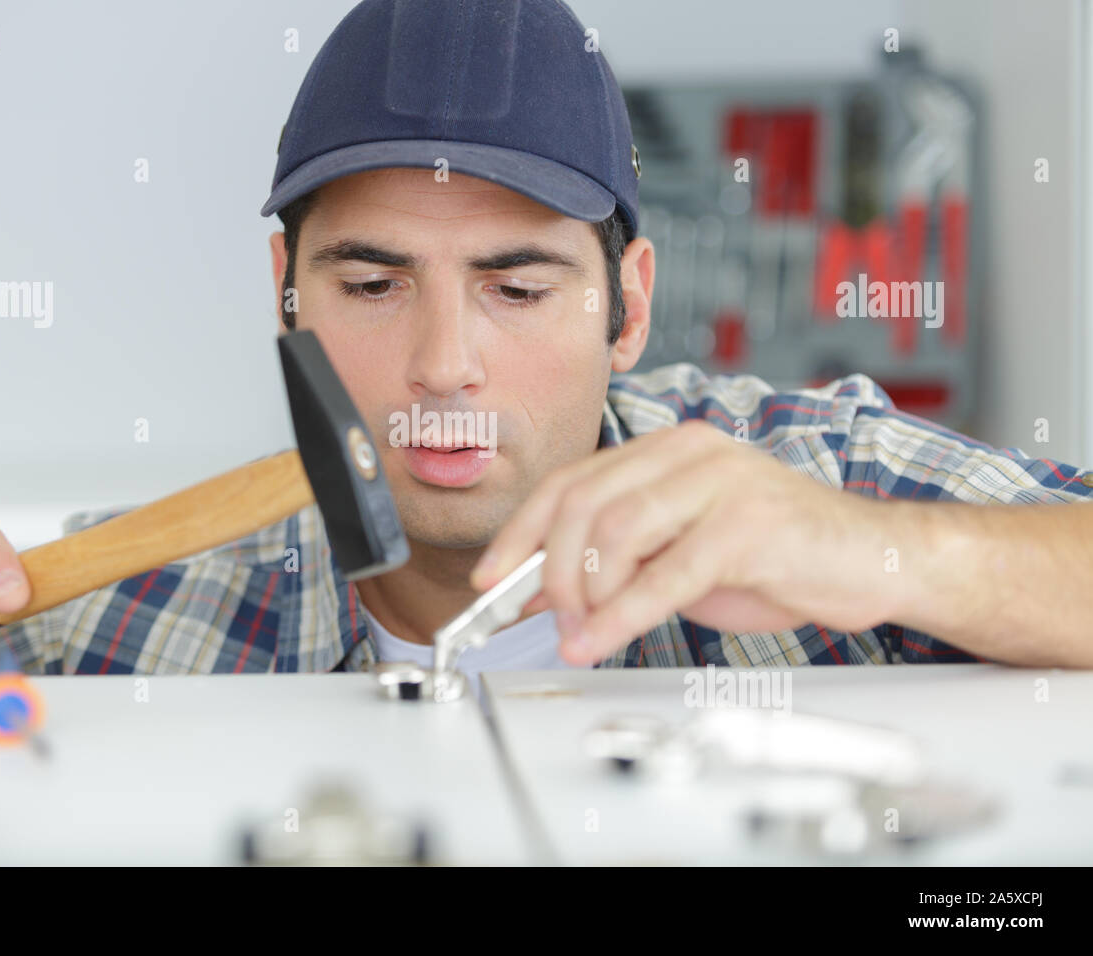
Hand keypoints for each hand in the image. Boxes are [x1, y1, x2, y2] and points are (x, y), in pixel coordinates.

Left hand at [470, 420, 896, 663]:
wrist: (871, 558)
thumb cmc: (776, 555)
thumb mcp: (677, 555)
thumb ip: (614, 563)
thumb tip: (538, 590)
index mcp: (666, 450)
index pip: (569, 482)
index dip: (519, 532)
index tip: (489, 578)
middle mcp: (688, 453)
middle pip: (581, 505)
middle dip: (545, 570)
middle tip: (535, 616)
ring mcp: (720, 482)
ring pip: (614, 533)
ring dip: (581, 596)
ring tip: (577, 635)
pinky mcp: (748, 524)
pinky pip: (664, 574)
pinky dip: (620, 616)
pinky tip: (599, 641)